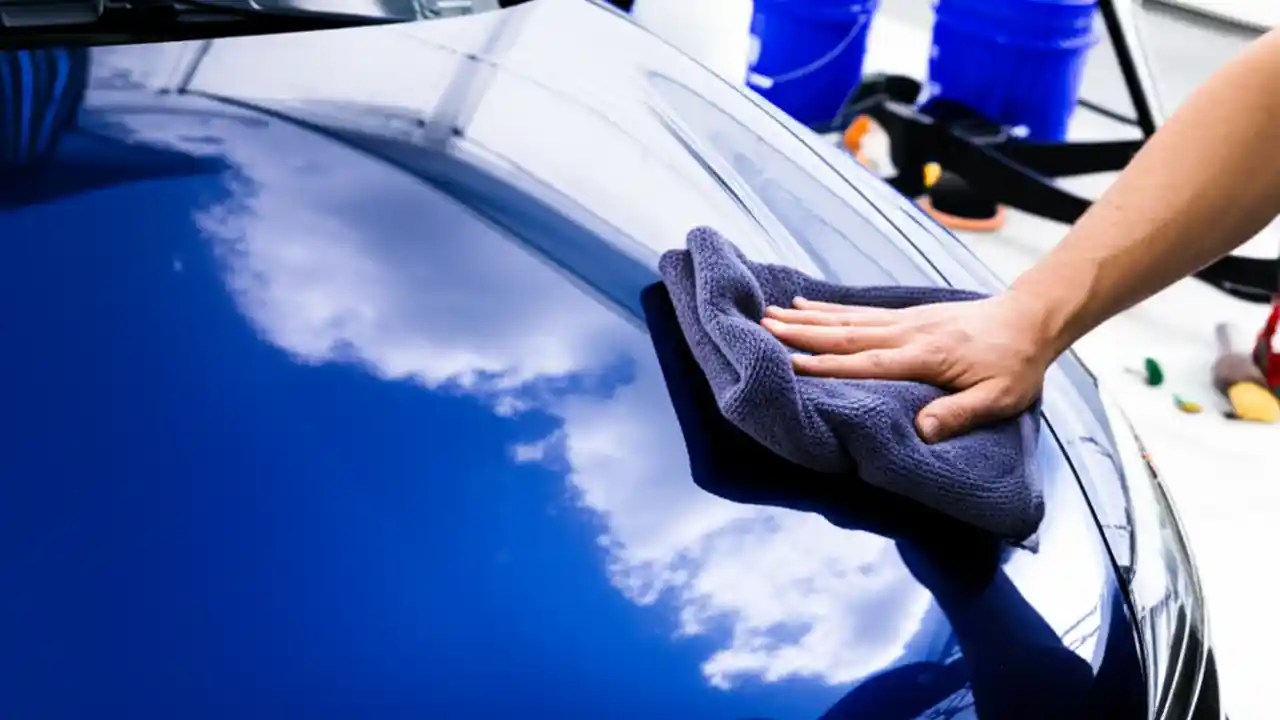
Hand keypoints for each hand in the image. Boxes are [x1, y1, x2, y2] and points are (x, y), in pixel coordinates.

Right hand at [760, 294, 1055, 442]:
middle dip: (801, 333)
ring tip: (770, 315)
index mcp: (924, 357)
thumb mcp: (998, 398)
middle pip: (844, 334)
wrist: (1031, 318)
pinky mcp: (907, 315)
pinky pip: (860, 311)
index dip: (826, 365)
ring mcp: (904, 321)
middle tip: (762, 329)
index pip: (865, 363)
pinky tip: (807, 305)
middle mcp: (907, 334)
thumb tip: (920, 432)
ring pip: (846, 320)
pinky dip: (830, 308)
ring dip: (806, 318)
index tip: (789, 364)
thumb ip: (959, 414)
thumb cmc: (1015, 364)